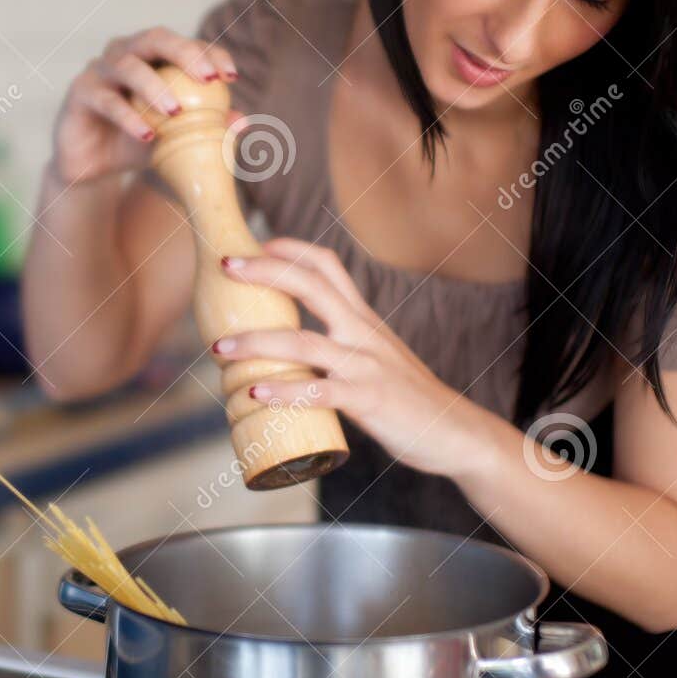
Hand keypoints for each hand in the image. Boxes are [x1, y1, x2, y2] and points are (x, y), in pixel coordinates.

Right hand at [49, 27, 236, 185]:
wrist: (91, 167)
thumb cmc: (138, 144)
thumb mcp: (176, 139)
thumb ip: (207, 128)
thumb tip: (243, 122)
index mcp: (153, 57)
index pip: (185, 44)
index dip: (210, 53)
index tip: (231, 76)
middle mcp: (125, 53)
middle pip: (155, 38)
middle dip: (185, 53)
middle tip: (208, 78)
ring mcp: (99, 69)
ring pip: (128, 65)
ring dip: (154, 86)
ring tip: (176, 112)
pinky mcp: (79, 92)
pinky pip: (106, 100)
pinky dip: (128, 116)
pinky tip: (146, 134)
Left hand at [211, 237, 498, 479]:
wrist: (455, 432)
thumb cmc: (407, 399)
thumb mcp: (375, 358)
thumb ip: (339, 349)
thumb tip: (288, 356)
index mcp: (363, 320)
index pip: (327, 266)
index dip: (290, 249)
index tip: (255, 245)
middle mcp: (362, 333)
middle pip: (311, 286)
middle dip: (266, 272)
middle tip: (226, 267)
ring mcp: (365, 365)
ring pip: (304, 342)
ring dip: (257, 342)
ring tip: (220, 348)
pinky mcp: (368, 400)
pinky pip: (320, 391)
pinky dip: (286, 391)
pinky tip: (256, 394)